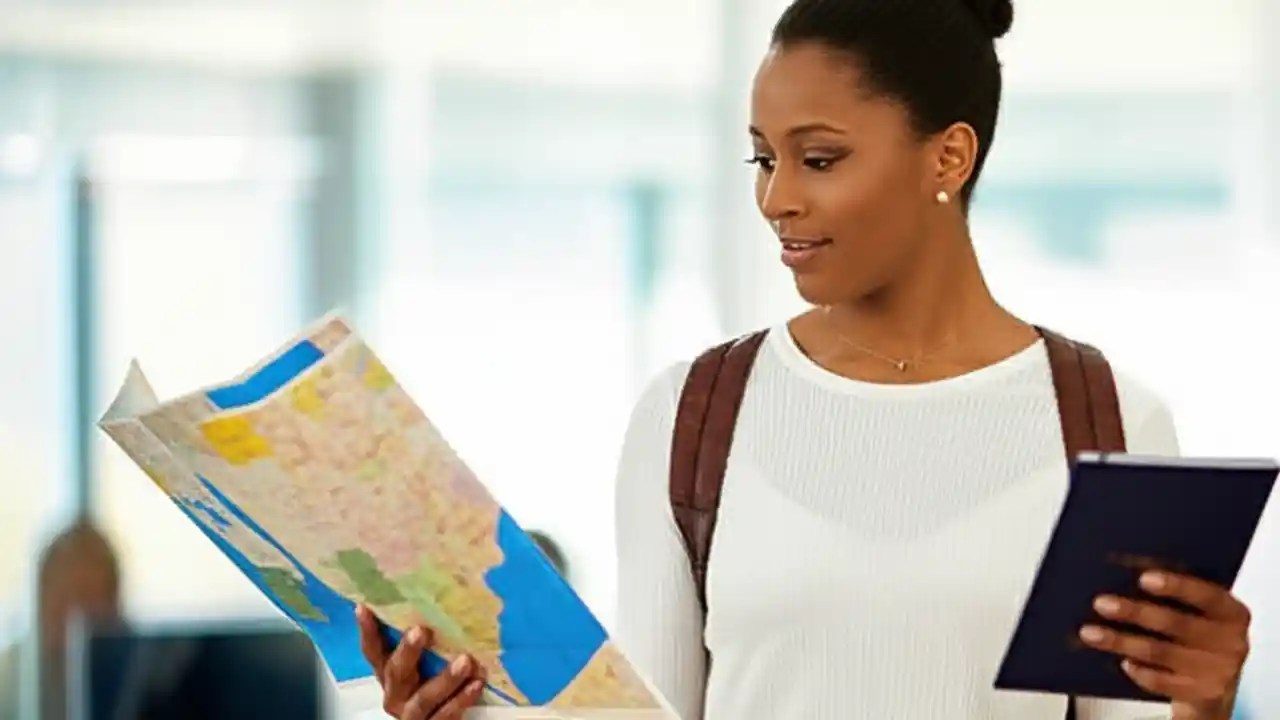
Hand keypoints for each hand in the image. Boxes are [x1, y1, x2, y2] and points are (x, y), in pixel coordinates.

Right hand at [356, 604, 485, 718]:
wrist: (438, 718)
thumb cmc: (434, 681)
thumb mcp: (424, 662)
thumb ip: (425, 642)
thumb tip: (441, 599)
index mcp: (389, 674)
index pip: (373, 651)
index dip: (367, 630)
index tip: (364, 607)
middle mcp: (395, 693)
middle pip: (396, 673)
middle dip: (407, 652)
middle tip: (420, 631)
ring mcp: (411, 714)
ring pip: (423, 698)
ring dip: (445, 679)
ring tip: (465, 661)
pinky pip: (445, 715)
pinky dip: (462, 699)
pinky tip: (476, 684)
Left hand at [1079, 571, 1250, 719]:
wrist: (1213, 683)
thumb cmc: (1197, 633)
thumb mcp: (1198, 612)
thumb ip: (1176, 595)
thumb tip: (1124, 572)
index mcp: (1233, 613)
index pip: (1207, 595)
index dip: (1177, 586)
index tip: (1144, 578)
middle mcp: (1232, 643)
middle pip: (1177, 624)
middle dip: (1136, 612)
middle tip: (1101, 603)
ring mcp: (1218, 672)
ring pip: (1161, 653)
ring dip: (1122, 641)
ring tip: (1090, 632)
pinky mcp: (1201, 695)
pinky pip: (1161, 682)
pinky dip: (1139, 671)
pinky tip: (1123, 662)